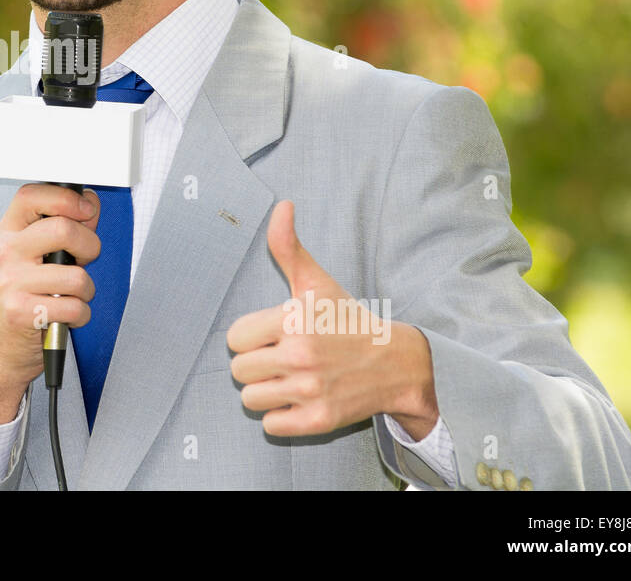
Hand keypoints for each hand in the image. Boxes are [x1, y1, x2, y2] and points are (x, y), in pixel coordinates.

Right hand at [0, 184, 100, 397]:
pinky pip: (74, 306)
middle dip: (89, 247)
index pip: (32, 194)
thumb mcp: (41, 256)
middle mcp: (5, 252)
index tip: (85, 210)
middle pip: (63, 229)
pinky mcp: (21, 312)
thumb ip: (67, 226)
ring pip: (76, 276)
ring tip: (71, 296)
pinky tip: (66, 316)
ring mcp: (10, 282)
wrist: (4, 348)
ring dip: (85, 291)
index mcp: (9, 232)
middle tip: (83, 262)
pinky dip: (80, 315)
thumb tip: (90, 203)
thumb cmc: (28, 297)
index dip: (65, 197)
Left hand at [226, 200, 436, 437]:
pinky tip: (300, 400)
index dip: (250, 337)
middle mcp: (301, 355)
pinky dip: (281, 417)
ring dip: (266, 392)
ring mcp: (310, 391)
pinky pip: (271, 425)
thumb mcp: (316, 281)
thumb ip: (288, 246)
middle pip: (239, 371)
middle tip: (283, 358)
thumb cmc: (346, 320)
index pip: (234, 338)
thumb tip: (283, 204)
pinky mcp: (319, 421)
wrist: (395, 364)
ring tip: (291, 379)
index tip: (274, 334)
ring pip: (250, 400)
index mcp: (294, 319)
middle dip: (256, 365)